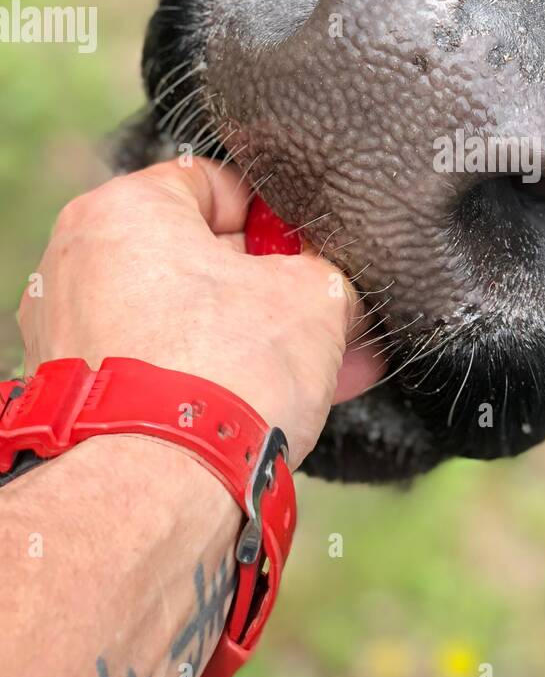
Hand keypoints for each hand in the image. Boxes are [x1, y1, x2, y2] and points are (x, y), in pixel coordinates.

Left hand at [17, 159, 381, 466]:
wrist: (162, 492)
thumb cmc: (223, 374)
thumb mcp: (316, 296)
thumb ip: (329, 272)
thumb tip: (336, 284)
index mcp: (123, 211)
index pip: (218, 183)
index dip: (281, 217)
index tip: (319, 249)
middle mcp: (81, 265)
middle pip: (203, 258)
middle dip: (278, 288)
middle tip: (335, 312)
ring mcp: (75, 336)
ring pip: (192, 321)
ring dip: (262, 340)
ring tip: (336, 365)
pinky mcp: (86, 399)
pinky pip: (171, 370)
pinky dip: (225, 379)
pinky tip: (294, 401)